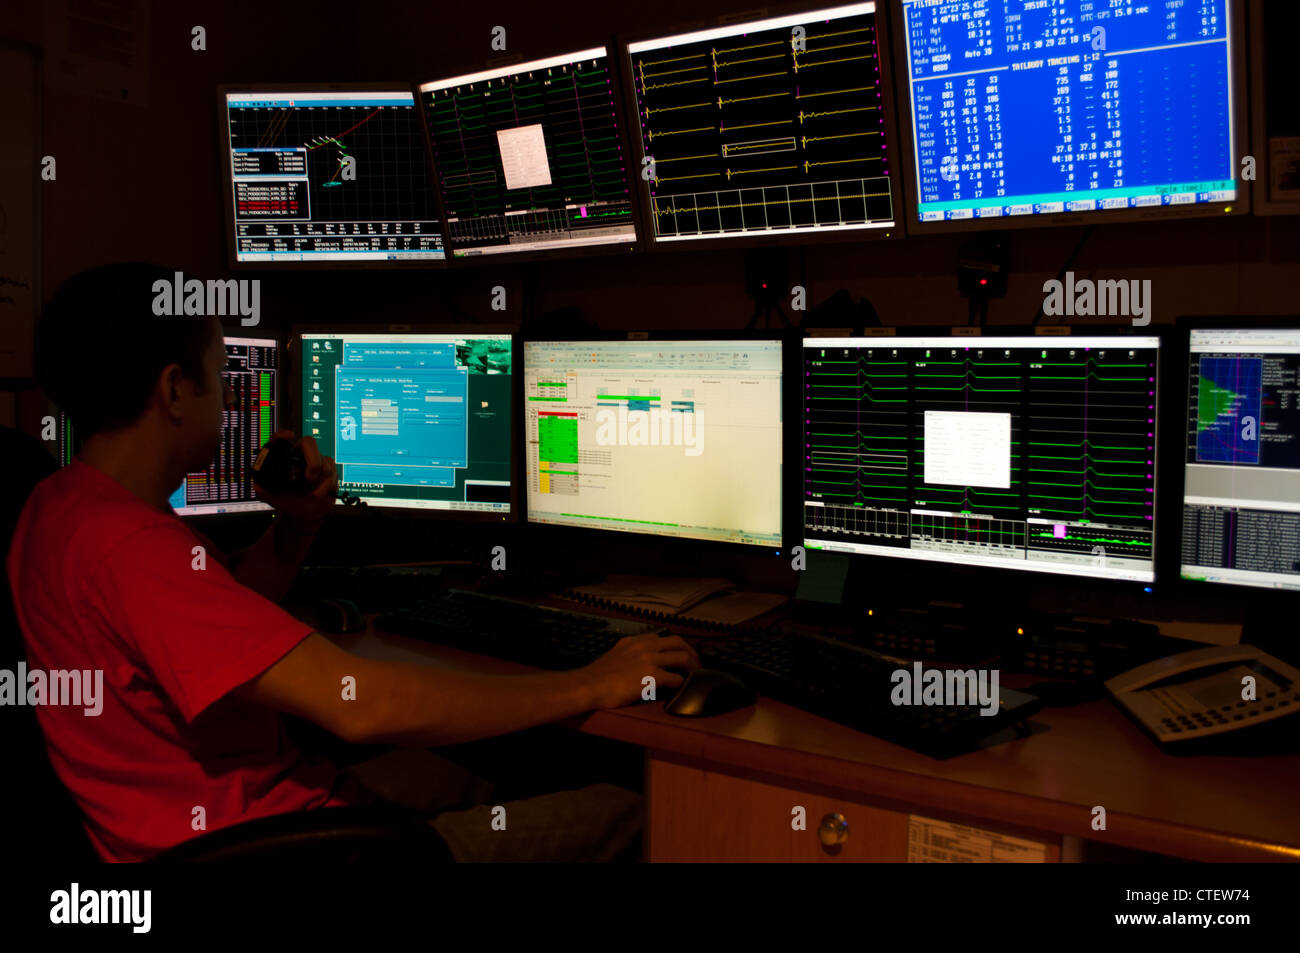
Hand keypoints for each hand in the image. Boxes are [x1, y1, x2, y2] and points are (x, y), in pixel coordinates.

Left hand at [254, 430, 337, 532]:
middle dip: (313, 463)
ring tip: (312, 492)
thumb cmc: (289, 502)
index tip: (289, 436)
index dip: (283, 435)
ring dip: (320, 480)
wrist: (307, 511)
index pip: (280, 439)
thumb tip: (257, 486)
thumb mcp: (273, 498)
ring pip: (323, 461)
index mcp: (283, 458)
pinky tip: (320, 491)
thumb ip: (264, 493)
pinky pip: (331, 470)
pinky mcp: (327, 466)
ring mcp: (314, 459)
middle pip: (309, 443)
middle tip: (310, 479)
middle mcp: (299, 455)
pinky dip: (327, 483)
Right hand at [581, 633, 700, 709]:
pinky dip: (681, 683)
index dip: (676, 646)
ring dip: (692, 667)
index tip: (681, 655)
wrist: (589, 685)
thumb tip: (641, 663)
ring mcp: (649, 659)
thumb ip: (630, 654)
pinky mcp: (652, 675)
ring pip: (682, 657)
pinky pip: (676, 678)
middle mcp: (644, 646)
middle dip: (690, 653)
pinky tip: (680, 689)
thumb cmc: (598, 676)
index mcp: (635, 641)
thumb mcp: (615, 655)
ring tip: (694, 676)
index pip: (663, 637)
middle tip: (695, 665)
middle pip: (678, 642)